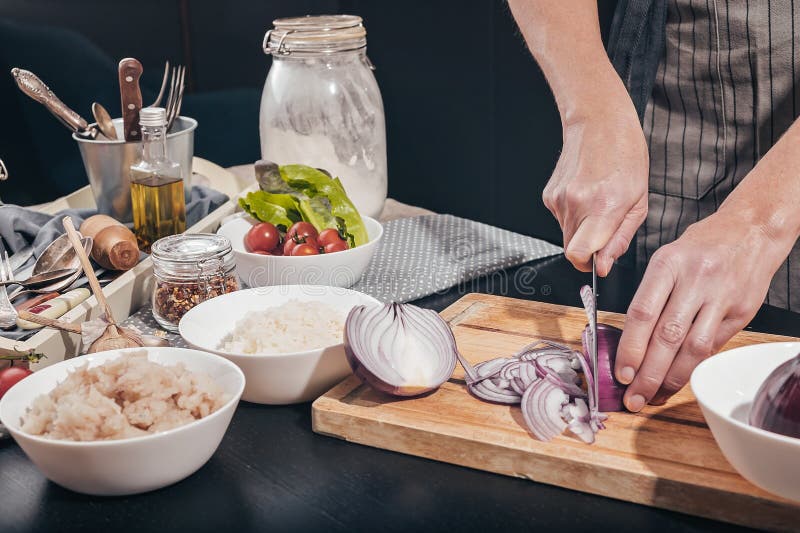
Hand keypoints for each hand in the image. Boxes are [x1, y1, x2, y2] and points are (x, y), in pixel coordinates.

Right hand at [543, 109, 648, 275]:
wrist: (599, 123)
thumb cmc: (625, 156)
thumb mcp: (639, 202)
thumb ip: (620, 239)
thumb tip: (604, 265)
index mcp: (602, 207)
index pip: (579, 255)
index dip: (588, 264)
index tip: (599, 261)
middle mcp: (575, 204)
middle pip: (572, 250)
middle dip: (588, 248)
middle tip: (605, 227)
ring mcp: (558, 199)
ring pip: (567, 235)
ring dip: (582, 229)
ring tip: (597, 203)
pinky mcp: (549, 195)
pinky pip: (560, 219)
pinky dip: (573, 215)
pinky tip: (585, 194)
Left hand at [615, 210, 783, 409]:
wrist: (752, 229)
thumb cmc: (701, 246)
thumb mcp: (666, 258)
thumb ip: (650, 295)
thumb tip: (630, 342)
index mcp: (668, 264)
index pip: (642, 313)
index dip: (630, 348)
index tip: (621, 373)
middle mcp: (695, 281)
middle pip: (667, 337)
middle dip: (647, 374)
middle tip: (634, 398)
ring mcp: (722, 297)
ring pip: (694, 348)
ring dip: (671, 378)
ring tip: (654, 397)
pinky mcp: (742, 312)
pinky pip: (714, 346)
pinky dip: (693, 366)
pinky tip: (678, 379)